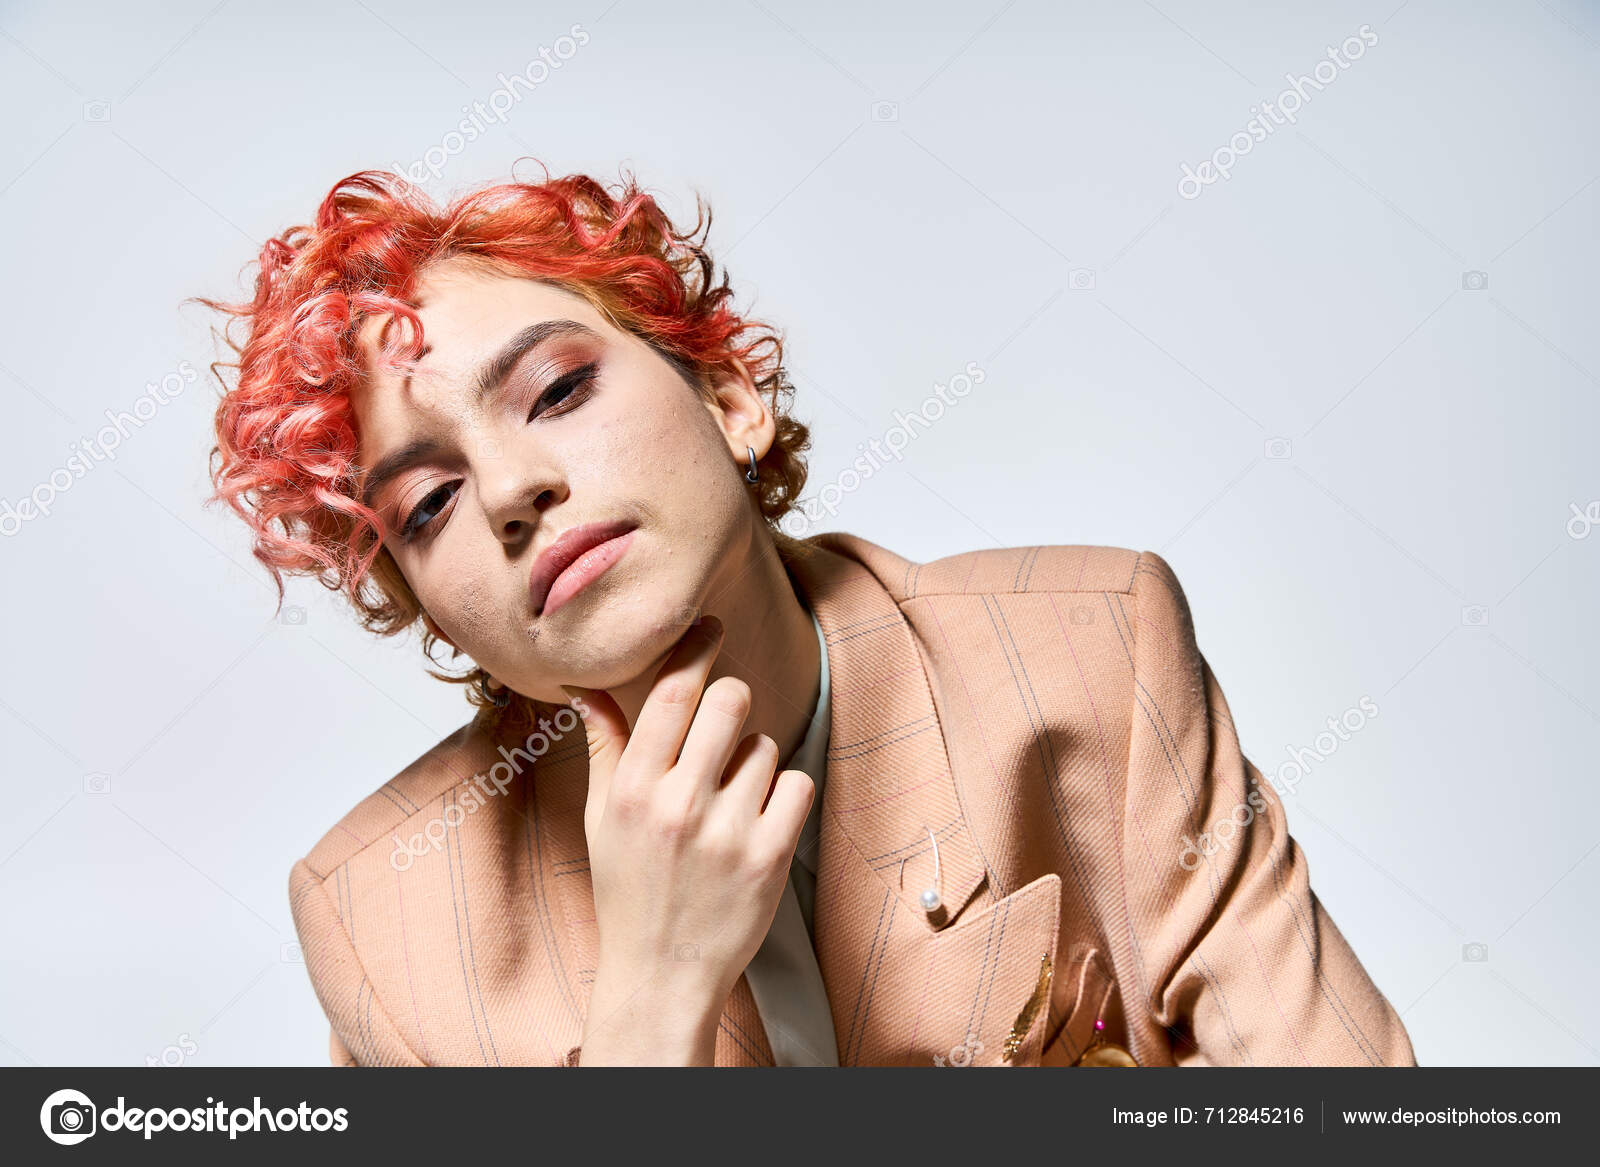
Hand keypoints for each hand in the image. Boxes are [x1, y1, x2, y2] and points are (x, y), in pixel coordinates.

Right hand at [561, 615, 813, 1064]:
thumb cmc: (629, 890)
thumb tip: (585, 684)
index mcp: (632, 788)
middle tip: (723, 727)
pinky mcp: (769, 857)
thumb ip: (605, 745)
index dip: (696, 646)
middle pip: (730, 700)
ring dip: (754, 763)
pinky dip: (784, 795)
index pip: (672, 691)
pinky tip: (757, 821)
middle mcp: (678, 804)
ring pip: (765, 746)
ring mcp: (727, 831)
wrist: (662, 974)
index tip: (710, 625)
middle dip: (731, 703)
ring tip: (729, 802)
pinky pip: (796, 784)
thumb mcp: (603, 817)